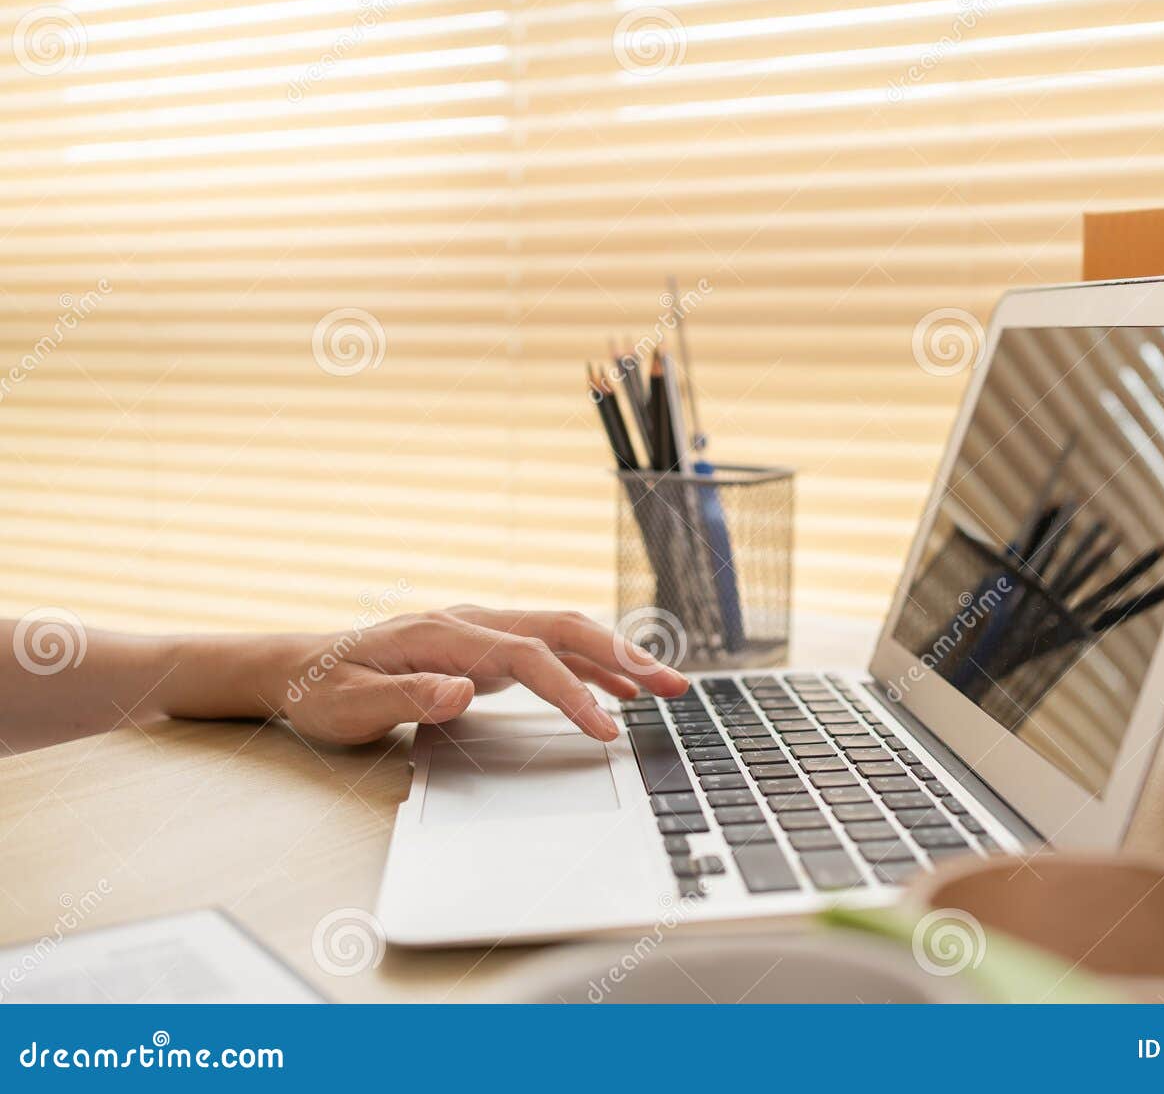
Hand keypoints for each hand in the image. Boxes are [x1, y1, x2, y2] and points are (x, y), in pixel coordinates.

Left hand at [264, 607, 685, 744]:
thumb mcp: (348, 706)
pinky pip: (551, 648)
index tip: (605, 730)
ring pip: (566, 633)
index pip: (527, 657)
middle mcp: (471, 622)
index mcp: (442, 634)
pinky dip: (591, 665)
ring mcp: (482, 631)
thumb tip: (462, 690)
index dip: (572, 691)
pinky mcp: (486, 647)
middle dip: (625, 656)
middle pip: (564, 628)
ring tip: (668, 687)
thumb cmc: (320, 692)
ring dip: (619, 656)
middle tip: (675, 687)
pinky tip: (618, 690)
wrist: (298, 669)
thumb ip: (404, 699)